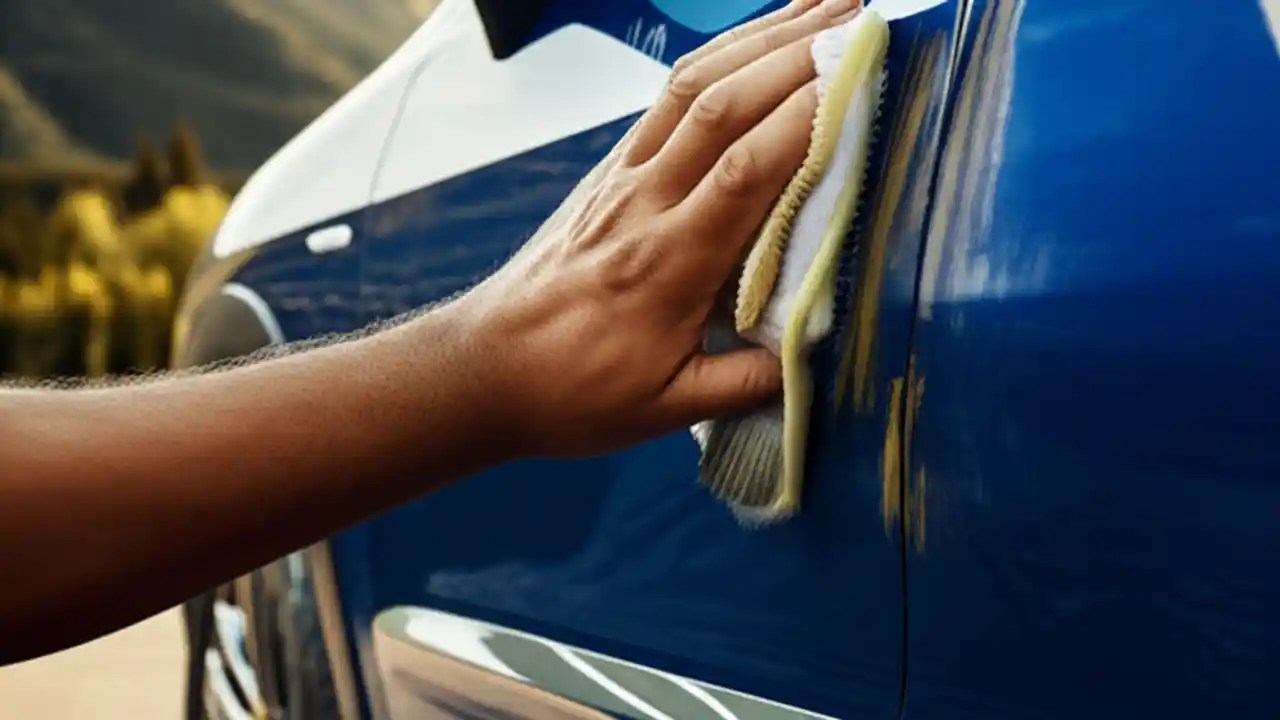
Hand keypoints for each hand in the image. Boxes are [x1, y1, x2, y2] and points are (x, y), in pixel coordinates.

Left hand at [460, 0, 862, 456]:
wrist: (484, 369)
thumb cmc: (572, 393)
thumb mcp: (665, 411)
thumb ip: (744, 383)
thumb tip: (812, 355)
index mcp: (666, 266)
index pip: (742, 172)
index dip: (802, 118)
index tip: (861, 75)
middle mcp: (643, 204)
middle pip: (720, 106)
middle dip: (794, 51)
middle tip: (863, 16)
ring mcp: (621, 179)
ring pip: (691, 88)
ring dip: (758, 36)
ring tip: (822, 2)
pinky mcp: (608, 171)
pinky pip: (666, 100)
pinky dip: (716, 60)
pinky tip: (751, 42)